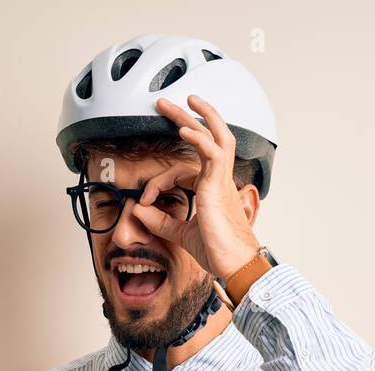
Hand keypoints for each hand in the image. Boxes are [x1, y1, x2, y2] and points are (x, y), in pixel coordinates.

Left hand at [130, 93, 261, 281]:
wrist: (235, 265)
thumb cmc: (218, 252)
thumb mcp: (182, 235)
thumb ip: (161, 222)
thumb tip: (138, 210)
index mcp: (213, 190)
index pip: (185, 169)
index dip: (159, 181)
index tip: (144, 200)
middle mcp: (220, 180)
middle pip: (207, 138)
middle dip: (186, 117)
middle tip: (165, 104)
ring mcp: (221, 181)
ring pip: (213, 137)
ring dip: (196, 116)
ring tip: (182, 100)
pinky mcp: (219, 186)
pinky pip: (211, 153)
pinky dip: (197, 139)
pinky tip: (182, 130)